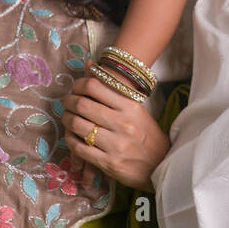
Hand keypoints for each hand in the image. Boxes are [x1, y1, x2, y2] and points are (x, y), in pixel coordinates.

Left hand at [61, 76, 169, 191]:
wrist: (161, 164)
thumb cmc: (147, 134)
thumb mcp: (135, 109)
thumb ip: (112, 89)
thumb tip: (89, 63)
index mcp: (131, 106)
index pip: (95, 86)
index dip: (78, 84)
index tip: (75, 88)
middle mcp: (123, 123)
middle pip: (83, 105)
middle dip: (69, 102)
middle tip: (67, 102)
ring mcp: (116, 144)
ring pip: (78, 126)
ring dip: (67, 120)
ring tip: (67, 118)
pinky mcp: (109, 163)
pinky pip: (80, 148)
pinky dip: (71, 140)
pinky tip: (72, 136)